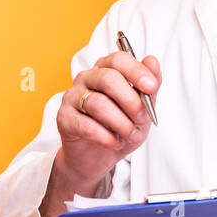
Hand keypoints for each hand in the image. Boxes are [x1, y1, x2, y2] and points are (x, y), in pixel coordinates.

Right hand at [54, 51, 160, 190]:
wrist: (99, 156)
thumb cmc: (120, 127)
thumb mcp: (142, 109)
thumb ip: (148, 88)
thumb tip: (152, 62)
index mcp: (106, 69)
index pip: (119, 60)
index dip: (136, 72)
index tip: (151, 87)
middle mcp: (87, 78)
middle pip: (108, 79)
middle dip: (131, 101)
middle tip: (142, 118)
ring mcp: (72, 97)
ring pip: (98, 104)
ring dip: (121, 123)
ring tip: (131, 136)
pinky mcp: (64, 118)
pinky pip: (85, 125)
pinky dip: (105, 136)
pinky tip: (115, 142)